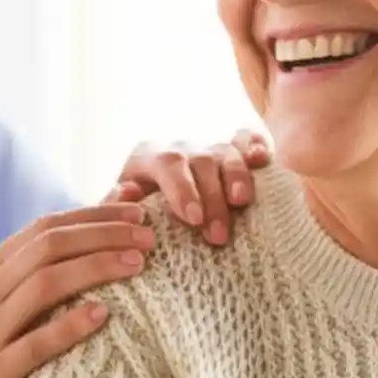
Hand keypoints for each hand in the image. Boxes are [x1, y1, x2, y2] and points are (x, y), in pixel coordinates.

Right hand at [0, 204, 152, 377]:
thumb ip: (34, 271)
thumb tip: (87, 237)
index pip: (46, 226)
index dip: (94, 213)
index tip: (136, 208)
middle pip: (50, 245)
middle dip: (104, 232)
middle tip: (148, 232)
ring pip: (45, 284)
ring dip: (96, 266)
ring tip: (138, 262)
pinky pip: (35, 344)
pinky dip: (69, 326)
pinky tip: (102, 315)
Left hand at [105, 129, 271, 245]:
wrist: (151, 196)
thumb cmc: (136, 211)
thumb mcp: (119, 208)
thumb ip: (115, 206)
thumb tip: (125, 195)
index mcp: (150, 156)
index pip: (167, 163)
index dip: (182, 189)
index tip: (192, 219)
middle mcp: (182, 148)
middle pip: (201, 163)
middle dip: (212, 200)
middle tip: (217, 237)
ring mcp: (209, 148)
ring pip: (227, 154)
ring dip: (237, 178)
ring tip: (241, 203)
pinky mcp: (232, 152)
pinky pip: (248, 140)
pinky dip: (257, 147)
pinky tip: (262, 159)